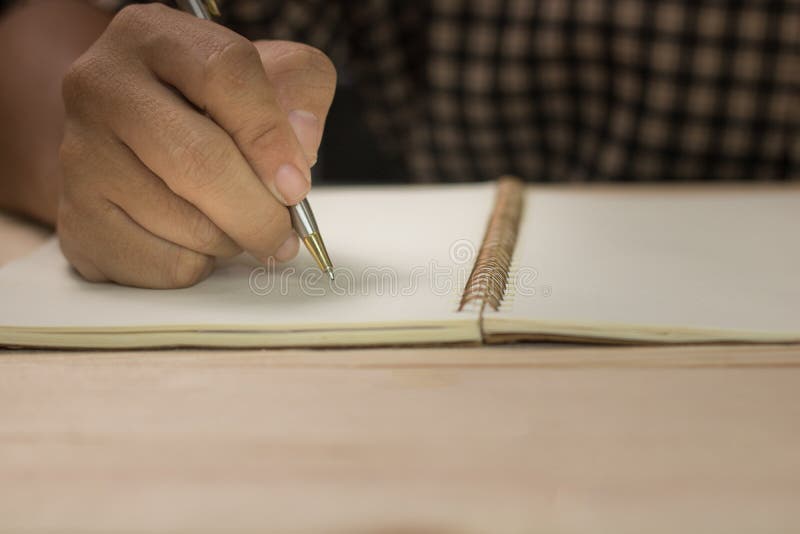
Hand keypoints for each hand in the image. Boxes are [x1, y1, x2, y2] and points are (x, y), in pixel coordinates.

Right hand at [57, 3, 335, 287]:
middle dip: (258, 212)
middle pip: (198, 160)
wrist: (143, 141)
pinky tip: (196, 241)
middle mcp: (102, 85)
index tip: (297, 185)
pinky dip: (197, 265)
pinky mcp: (78, 217)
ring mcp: (80, 154)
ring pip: (181, 222)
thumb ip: (300, 94)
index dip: (270, 136)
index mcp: (154, 36)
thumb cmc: (218, 106)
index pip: (224, 74)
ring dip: (230, 239)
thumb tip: (299, 149)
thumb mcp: (273, 75)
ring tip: (236, 225)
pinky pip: (159, 262)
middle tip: (285, 236)